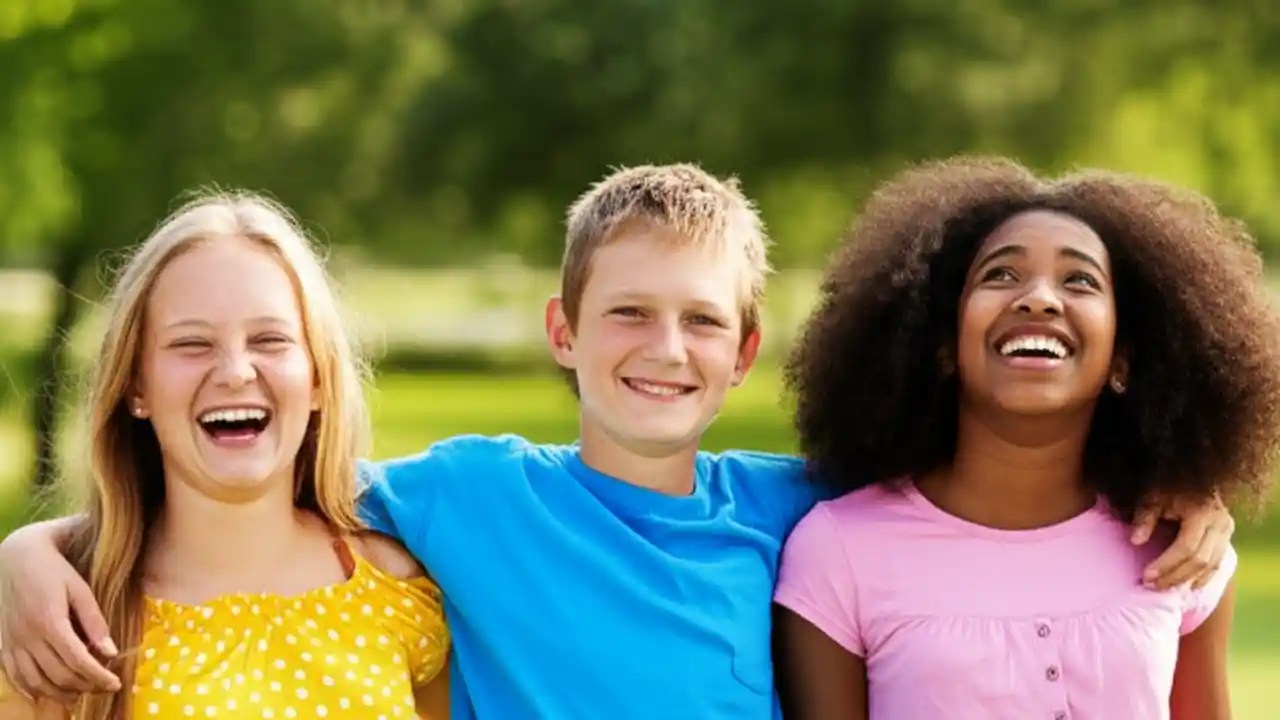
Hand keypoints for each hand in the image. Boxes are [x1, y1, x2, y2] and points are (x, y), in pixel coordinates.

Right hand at [0, 522, 120, 703]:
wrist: (17, 558)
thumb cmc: (55, 570)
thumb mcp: (80, 589)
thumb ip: (95, 621)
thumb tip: (111, 652)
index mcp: (50, 621)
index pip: (78, 660)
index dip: (98, 676)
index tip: (116, 684)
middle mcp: (28, 636)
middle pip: (58, 674)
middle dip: (84, 686)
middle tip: (104, 687)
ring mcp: (12, 642)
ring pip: (35, 681)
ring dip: (59, 693)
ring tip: (80, 694)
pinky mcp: (4, 643)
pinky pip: (14, 676)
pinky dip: (31, 689)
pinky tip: (45, 694)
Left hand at [1130, 492, 1234, 590]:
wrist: (1193, 474)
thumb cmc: (1168, 484)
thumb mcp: (1153, 496)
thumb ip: (1145, 518)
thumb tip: (1135, 541)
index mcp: (1202, 513)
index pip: (1186, 548)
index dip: (1166, 565)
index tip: (1146, 576)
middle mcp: (1220, 523)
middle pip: (1199, 560)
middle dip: (1174, 576)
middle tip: (1151, 586)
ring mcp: (1227, 530)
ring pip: (1210, 565)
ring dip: (1186, 579)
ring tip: (1164, 588)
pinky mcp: (1227, 535)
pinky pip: (1217, 563)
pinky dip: (1203, 576)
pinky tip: (1187, 586)